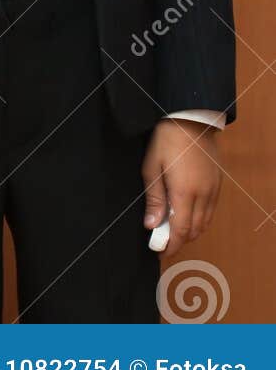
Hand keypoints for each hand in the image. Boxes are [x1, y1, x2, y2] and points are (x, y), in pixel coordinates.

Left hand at [142, 119, 221, 253]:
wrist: (191, 118)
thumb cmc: (167, 139)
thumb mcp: (152, 167)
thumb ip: (154, 199)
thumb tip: (151, 225)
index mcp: (184, 192)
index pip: (180, 231)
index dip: (171, 245)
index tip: (160, 251)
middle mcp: (203, 195)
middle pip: (194, 230)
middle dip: (179, 241)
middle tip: (164, 242)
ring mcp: (213, 190)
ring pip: (205, 223)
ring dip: (190, 231)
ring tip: (173, 230)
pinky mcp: (217, 184)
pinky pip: (211, 211)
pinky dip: (200, 219)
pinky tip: (188, 214)